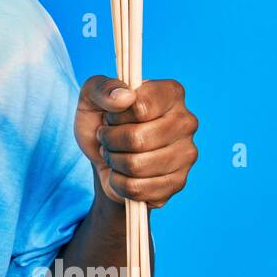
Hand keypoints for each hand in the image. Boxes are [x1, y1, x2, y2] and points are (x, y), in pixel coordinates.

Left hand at [74, 76, 198, 208]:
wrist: (103, 156)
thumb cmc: (101, 121)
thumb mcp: (90, 97)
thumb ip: (102, 88)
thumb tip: (125, 96)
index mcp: (171, 93)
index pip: (141, 107)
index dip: (115, 116)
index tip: (111, 116)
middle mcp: (186, 122)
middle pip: (137, 138)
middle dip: (110, 141)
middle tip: (107, 138)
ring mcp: (186, 154)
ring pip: (136, 165)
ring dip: (113, 161)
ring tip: (114, 153)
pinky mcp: (178, 182)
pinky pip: (138, 188)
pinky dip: (119, 183)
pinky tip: (122, 173)